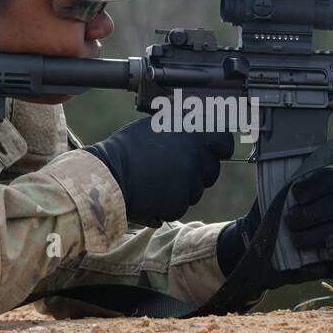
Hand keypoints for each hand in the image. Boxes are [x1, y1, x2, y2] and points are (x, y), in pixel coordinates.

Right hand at [82, 117, 232, 224]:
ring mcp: (189, 180)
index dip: (220, 148)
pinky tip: (151, 194)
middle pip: (211, 169)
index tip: (215, 151)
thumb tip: (200, 127)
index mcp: (190, 132)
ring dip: (182, 189)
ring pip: (196, 190)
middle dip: (199, 173)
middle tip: (175, 170)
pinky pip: (181, 206)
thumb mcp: (157, 126)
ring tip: (156, 180)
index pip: (223, 140)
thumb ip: (183, 127)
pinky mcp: (180, 202)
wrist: (108, 175)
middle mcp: (194, 155)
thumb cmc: (127, 149)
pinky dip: (169, 204)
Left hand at [216, 167, 332, 286]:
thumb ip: (280, 179)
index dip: (317, 184)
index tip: (294, 192)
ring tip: (294, 239)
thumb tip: (279, 158)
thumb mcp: (272, 196)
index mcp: (328, 188)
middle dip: (311, 214)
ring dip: (316, 234)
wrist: (261, 248)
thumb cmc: (270, 217)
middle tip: (289, 221)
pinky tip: (328, 245)